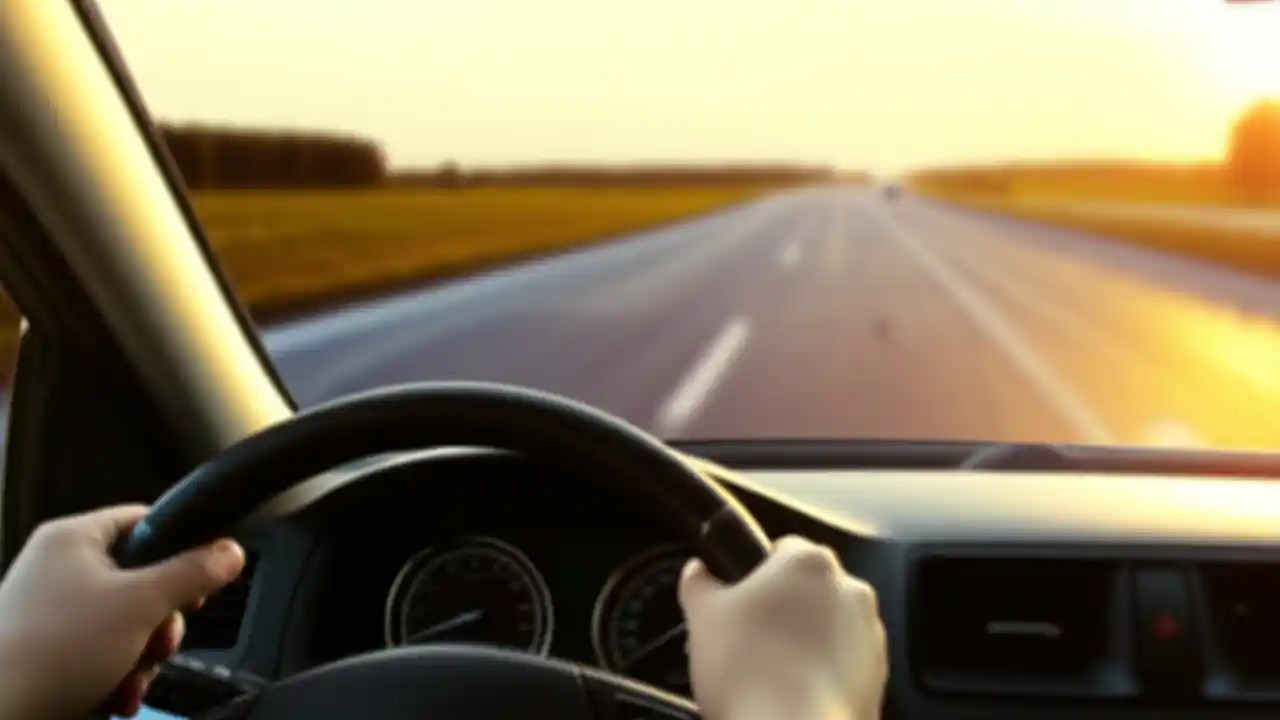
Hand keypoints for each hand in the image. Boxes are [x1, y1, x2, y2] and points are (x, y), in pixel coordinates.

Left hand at [0, 505, 244, 718]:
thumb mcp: (141, 604)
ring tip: (132, 680)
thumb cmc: (56, 649)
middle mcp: (58, 569)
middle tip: (161, 642)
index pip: (145, 522)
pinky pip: (99, 652)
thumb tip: (231, 551)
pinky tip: (117, 696)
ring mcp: (49, 612)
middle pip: (141, 580)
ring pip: (124, 623)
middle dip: (161, 621)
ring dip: (142, 656)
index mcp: (74, 539)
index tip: (201, 580)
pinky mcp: (45, 652)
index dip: (181, 547)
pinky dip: (115, 675)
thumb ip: (192, 573)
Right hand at [679, 536, 886, 719]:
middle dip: (784, 607)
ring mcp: (870, 633)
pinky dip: (826, 669)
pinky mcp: (879, 673)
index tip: (740, 600)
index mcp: (808, 561)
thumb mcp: (703, 618)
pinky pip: (847, 660)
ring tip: (773, 670)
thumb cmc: (748, 672)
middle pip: (809, 587)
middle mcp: (849, 589)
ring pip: (830, 624)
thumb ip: (698, 582)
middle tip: (751, 638)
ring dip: (807, 638)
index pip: (781, 548)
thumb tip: (697, 572)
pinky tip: (796, 690)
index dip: (755, 575)